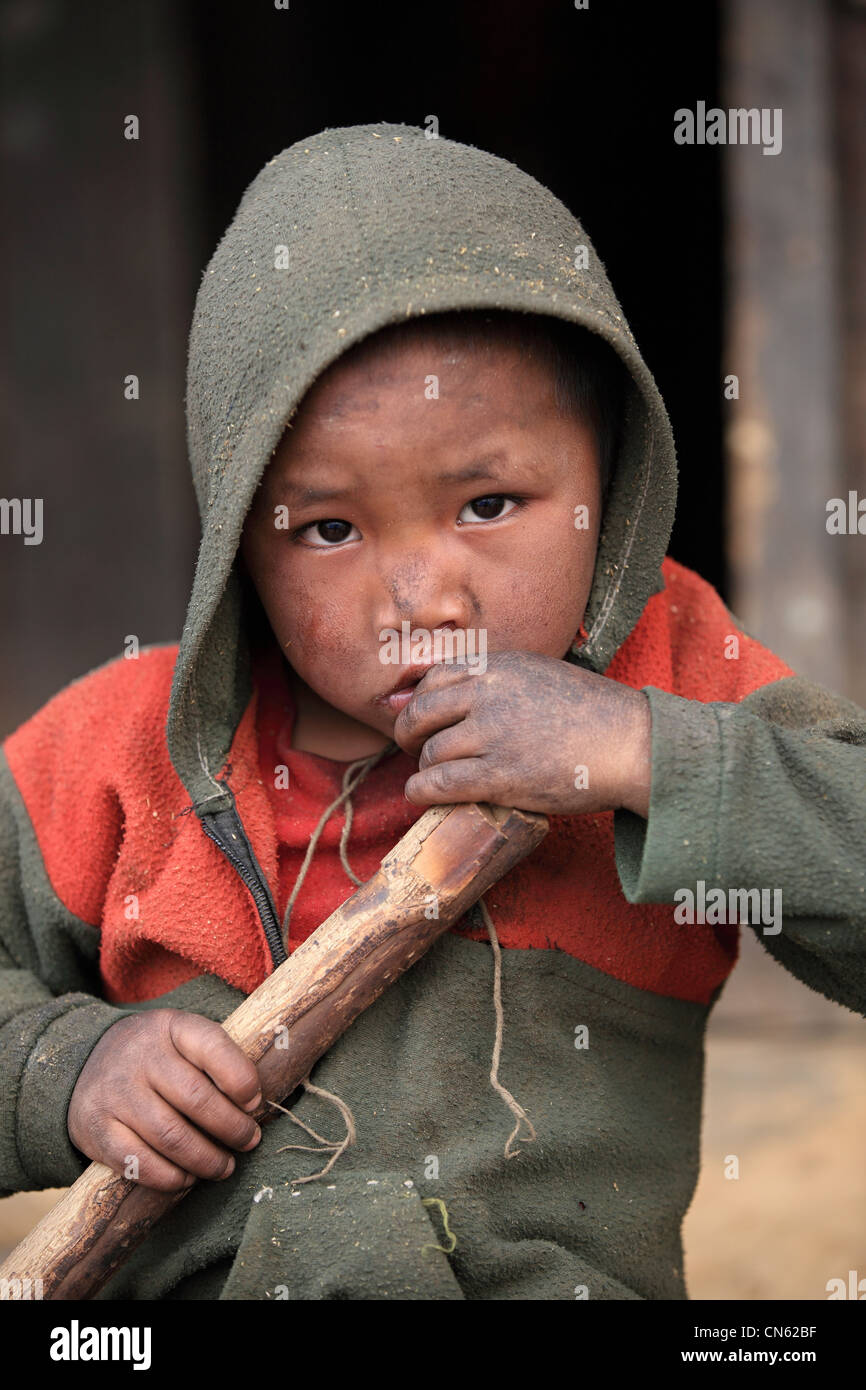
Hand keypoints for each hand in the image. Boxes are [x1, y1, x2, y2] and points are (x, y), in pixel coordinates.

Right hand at [67, 1010, 262, 1191]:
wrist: (85, 1062)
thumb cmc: (155, 1056)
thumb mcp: (183, 1039)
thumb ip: (217, 1061)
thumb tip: (253, 1107)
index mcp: (170, 1027)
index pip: (212, 1045)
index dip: (240, 1078)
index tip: (255, 1103)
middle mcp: (139, 1056)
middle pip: (195, 1098)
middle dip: (232, 1127)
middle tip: (249, 1142)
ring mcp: (115, 1093)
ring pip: (171, 1136)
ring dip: (206, 1159)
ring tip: (225, 1166)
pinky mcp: (96, 1129)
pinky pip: (138, 1163)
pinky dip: (169, 1178)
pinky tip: (186, 1178)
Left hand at [393, 650, 651, 817]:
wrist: (633, 744)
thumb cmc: (592, 713)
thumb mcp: (540, 675)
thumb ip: (498, 682)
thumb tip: (451, 695)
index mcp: (499, 666)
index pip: (433, 678)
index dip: (420, 702)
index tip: (423, 720)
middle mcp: (489, 694)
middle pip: (419, 714)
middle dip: (408, 735)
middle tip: (414, 749)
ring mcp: (493, 735)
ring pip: (429, 752)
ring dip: (425, 768)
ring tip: (436, 777)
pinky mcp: (501, 776)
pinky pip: (440, 784)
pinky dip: (420, 792)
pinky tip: (421, 796)